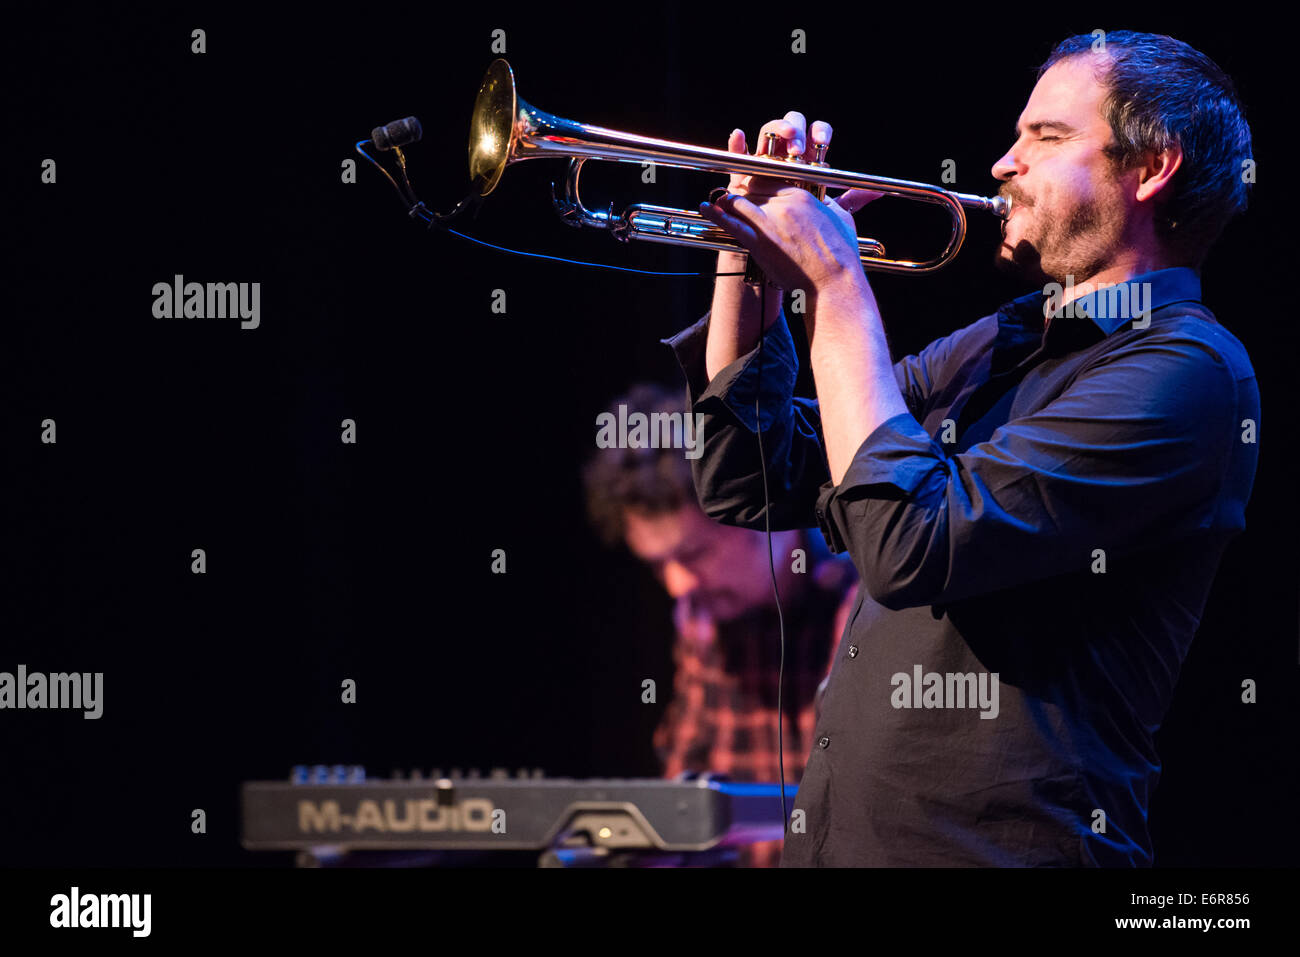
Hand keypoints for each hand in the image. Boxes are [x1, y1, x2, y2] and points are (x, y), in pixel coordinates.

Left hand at [704, 112, 880, 290]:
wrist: (833, 283)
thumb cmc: (841, 256)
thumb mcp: (843, 220)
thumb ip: (839, 204)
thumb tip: (841, 200)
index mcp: (803, 194)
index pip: (771, 176)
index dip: (758, 179)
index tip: (752, 181)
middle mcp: (785, 202)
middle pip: (752, 186)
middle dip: (741, 190)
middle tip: (731, 194)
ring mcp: (771, 220)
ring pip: (738, 200)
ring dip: (727, 202)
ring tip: (719, 203)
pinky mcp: (760, 240)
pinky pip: (731, 223)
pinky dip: (715, 214)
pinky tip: (705, 208)